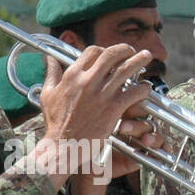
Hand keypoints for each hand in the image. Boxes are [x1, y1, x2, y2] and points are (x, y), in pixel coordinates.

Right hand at [36, 44, 154, 190]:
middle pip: (111, 54)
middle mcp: (88, 80)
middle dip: (125, 49)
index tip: (111, 54)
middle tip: (133, 50)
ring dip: (138, 61)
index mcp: (73, 75)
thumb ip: (51, 74)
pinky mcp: (113, 108)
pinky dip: (143, 88)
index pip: (92, 51)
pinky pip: (133, 92)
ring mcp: (102, 94)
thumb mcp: (48, 94)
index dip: (104, 50)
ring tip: (147, 56)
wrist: (64, 144)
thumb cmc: (56, 122)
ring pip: (125, 70)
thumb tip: (48, 59)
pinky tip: (146, 87)